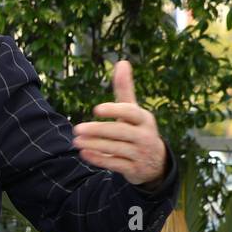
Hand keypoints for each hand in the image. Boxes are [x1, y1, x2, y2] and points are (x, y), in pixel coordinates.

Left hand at [72, 61, 168, 187]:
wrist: (155, 163)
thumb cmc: (138, 130)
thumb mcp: (134, 111)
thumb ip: (125, 90)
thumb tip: (122, 62)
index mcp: (144, 119)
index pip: (130, 112)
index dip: (114, 110)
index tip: (96, 109)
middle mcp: (144, 136)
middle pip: (120, 131)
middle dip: (98, 130)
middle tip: (77, 128)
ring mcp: (139, 154)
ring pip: (115, 149)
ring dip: (94, 145)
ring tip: (76, 141)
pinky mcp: (133, 169)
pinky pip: (114, 164)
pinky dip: (99, 159)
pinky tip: (84, 153)